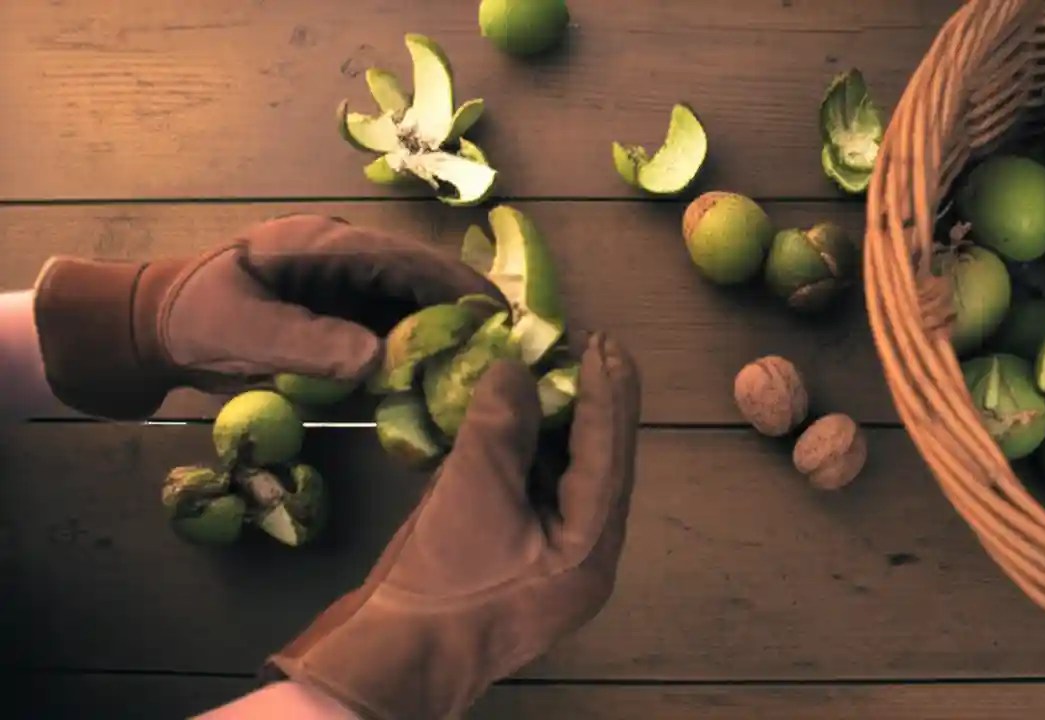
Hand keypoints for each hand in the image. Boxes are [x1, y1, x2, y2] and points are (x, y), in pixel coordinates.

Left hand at [30, 214, 500, 419]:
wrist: (159, 328)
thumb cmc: (198, 320)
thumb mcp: (243, 334)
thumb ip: (309, 344)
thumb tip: (380, 361)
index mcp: (323, 244)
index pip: (402, 259)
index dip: (452, 284)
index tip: (493, 315)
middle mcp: (344, 256)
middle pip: (418, 277)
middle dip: (463, 307)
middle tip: (508, 346)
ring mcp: (346, 283)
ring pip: (412, 301)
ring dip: (447, 328)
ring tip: (489, 362)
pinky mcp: (344, 311)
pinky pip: (392, 324)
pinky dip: (420, 345)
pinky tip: (443, 373)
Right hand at [267, 334, 640, 719]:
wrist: (388, 662)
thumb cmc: (439, 579)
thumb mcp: (472, 490)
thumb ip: (501, 423)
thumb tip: (517, 371)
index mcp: (591, 546)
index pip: (610, 453)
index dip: (607, 391)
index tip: (601, 340)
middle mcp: (588, 557)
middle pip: (601, 465)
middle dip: (594, 403)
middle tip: (588, 344)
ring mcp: (554, 566)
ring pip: (571, 480)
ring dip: (562, 426)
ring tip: (553, 370)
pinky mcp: (521, 567)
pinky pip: (540, 499)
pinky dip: (533, 456)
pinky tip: (518, 419)